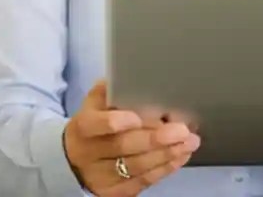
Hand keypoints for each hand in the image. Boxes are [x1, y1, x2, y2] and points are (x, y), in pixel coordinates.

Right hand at [63, 80, 200, 196]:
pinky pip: (142, 182)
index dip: (115, 122)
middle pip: (122, 147)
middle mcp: (88, 154)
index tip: (136, 117)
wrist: (73, 158)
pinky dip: (165, 168)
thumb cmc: (95, 123)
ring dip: (166, 155)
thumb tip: (132, 76)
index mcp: (83, 127)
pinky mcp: (113, 192)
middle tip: (181, 130)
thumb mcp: (96, 103)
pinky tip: (180, 156)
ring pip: (136, 167)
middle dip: (155, 139)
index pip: (96, 125)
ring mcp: (100, 176)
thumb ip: (112, 90)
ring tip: (189, 142)